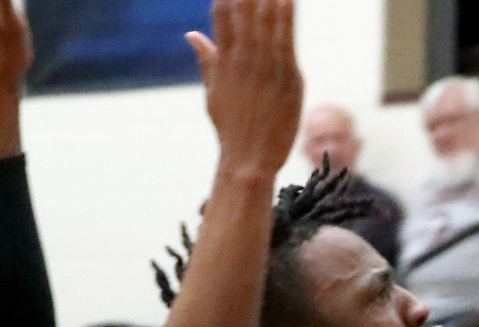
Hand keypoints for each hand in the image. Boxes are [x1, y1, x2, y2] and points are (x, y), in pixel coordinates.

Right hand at [189, 0, 303, 178]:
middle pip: (243, 9)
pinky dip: (286, 14)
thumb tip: (191, 34)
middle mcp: (241, 59)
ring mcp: (264, 66)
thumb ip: (206, 59)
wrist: (249, 160)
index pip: (222, 13)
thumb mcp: (213, 93)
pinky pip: (287, 36)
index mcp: (222, 61)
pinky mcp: (286, 75)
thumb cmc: (231, 129)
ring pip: (265, 18)